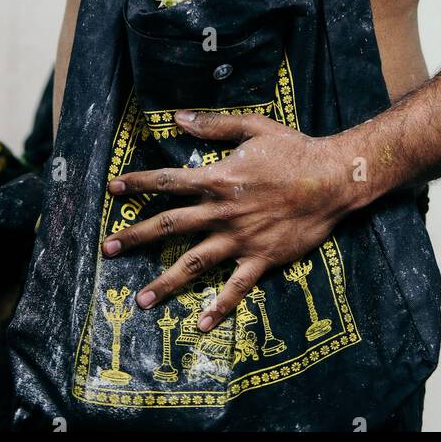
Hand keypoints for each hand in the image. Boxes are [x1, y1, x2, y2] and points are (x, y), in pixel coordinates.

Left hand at [103, 110, 352, 332]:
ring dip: (166, 282)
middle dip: (136, 237)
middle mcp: (222, 212)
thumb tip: (178, 118)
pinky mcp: (261, 259)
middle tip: (108, 248)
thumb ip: (214, 125)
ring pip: (194, 263)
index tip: (113, 187)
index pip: (168, 182)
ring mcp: (240, 239)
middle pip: (170, 225)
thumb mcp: (253, 127)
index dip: (138, 183)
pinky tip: (201, 323)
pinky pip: (235, 287)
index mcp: (217, 179)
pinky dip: (219, 307)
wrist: (332, 179)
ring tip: (141, 299)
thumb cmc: (294, 150)